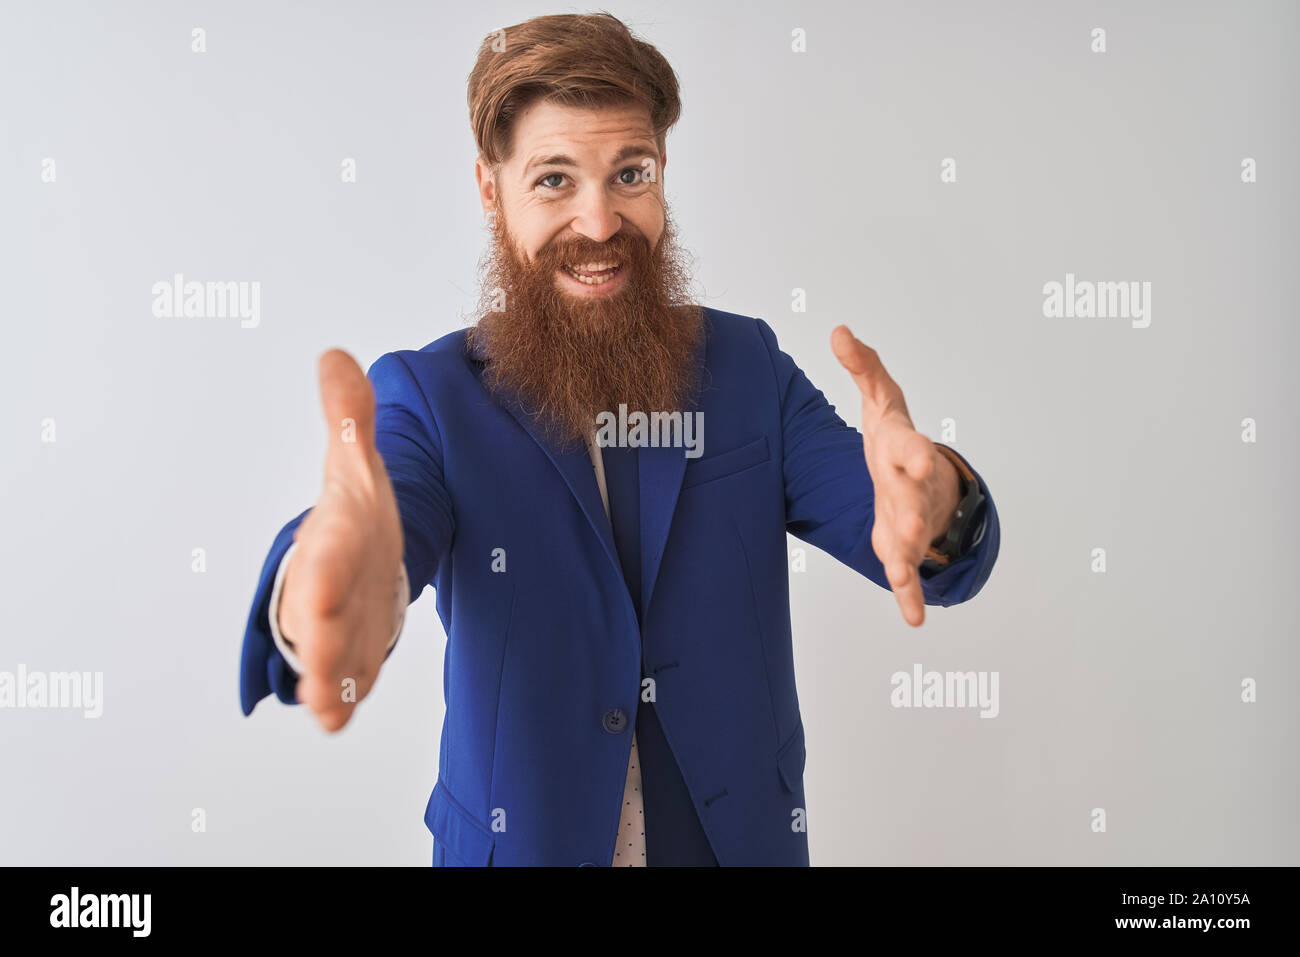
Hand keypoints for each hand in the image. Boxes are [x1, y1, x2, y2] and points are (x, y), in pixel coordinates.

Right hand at [280, 349, 403, 731]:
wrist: (359, 549)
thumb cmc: (357, 508)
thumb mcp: (358, 461)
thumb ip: (350, 415)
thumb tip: (336, 355)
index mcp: (334, 535)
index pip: (325, 549)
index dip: (320, 566)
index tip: (313, 586)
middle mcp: (330, 581)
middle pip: (320, 612)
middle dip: (316, 638)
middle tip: (312, 671)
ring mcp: (341, 618)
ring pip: (331, 652)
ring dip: (328, 679)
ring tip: (324, 709)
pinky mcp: (356, 644)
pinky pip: (348, 672)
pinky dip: (343, 695)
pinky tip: (336, 720)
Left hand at [831, 326, 960, 627]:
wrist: (921, 476)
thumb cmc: (895, 435)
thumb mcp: (881, 396)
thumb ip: (862, 366)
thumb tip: (840, 331)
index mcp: (902, 448)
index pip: (909, 446)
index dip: (915, 452)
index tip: (921, 456)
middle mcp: (910, 485)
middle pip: (913, 496)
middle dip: (914, 509)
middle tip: (916, 522)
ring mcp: (909, 517)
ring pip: (909, 539)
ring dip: (906, 555)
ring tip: (901, 570)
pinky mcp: (901, 545)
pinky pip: (907, 573)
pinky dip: (910, 594)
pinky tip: (915, 617)